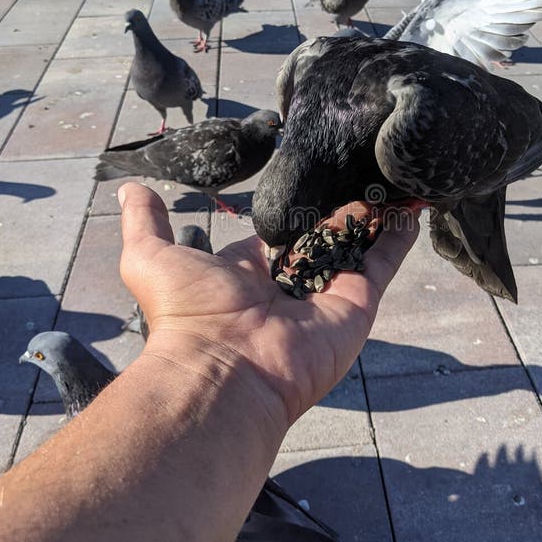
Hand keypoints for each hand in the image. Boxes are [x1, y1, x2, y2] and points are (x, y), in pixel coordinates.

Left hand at [118, 182, 418, 423]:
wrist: (223, 371)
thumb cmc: (186, 315)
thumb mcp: (150, 257)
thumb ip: (144, 222)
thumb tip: (130, 189)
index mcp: (248, 273)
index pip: (275, 235)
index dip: (290, 211)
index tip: (310, 179)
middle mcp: (290, 284)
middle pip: (321, 238)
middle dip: (339, 210)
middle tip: (358, 170)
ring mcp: (327, 293)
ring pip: (357, 246)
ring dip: (374, 216)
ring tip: (391, 179)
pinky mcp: (358, 304)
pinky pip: (383, 264)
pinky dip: (399, 239)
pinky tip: (411, 208)